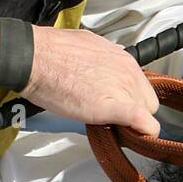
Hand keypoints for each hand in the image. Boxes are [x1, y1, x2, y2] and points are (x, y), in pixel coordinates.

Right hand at [21, 26, 161, 137]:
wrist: (36, 58)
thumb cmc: (51, 53)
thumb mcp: (88, 46)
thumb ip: (104, 60)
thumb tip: (106, 67)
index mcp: (122, 59)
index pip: (142, 87)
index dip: (132, 100)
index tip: (121, 105)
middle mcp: (127, 72)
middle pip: (146, 102)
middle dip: (132, 111)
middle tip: (111, 116)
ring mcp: (122, 88)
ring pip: (145, 115)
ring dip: (129, 123)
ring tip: (106, 124)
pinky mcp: (114, 106)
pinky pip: (143, 123)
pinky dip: (143, 132)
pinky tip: (134, 135)